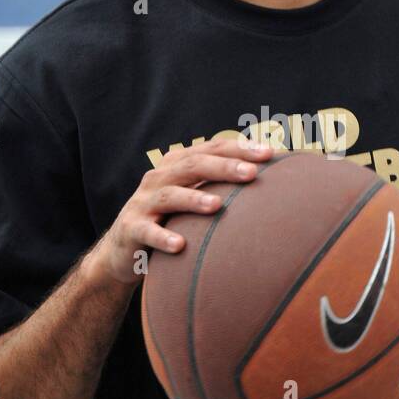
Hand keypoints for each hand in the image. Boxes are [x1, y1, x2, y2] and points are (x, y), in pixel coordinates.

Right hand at [84, 136, 274, 286]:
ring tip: (217, 206)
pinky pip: (147, 232)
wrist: (123, 250)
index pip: (212, 149)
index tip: (270, 154)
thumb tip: (274, 178)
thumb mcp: (193, 198)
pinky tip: (181, 246)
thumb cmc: (171, 220)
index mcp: (178, 165)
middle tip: (252, 173)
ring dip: (194, 199)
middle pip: (193, 165)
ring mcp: (143, 203)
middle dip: (224, 168)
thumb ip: (222, 185)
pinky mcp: (131, 229)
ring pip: (170, 195)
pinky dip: (163, 238)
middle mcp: (160, 178)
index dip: (240, 149)